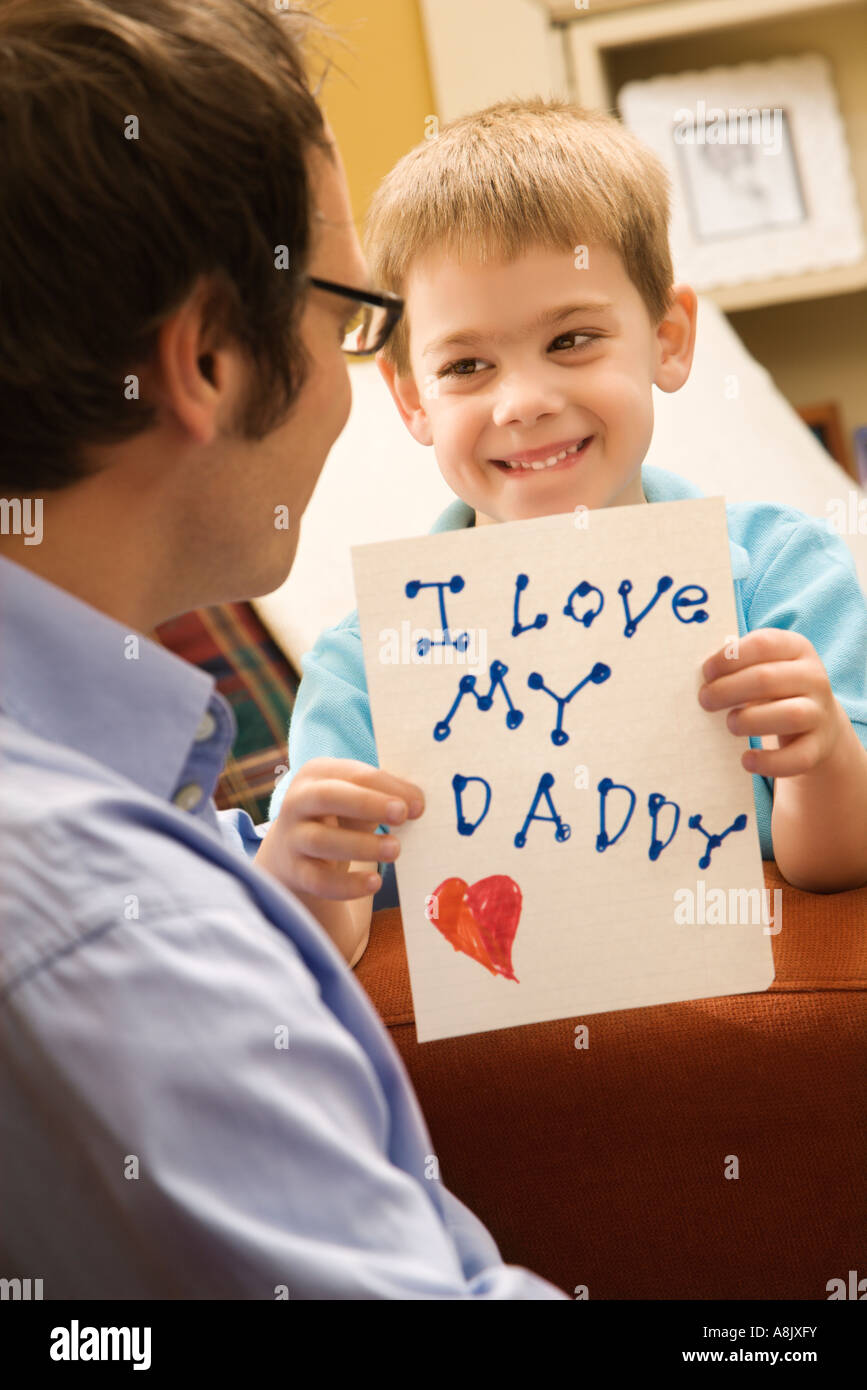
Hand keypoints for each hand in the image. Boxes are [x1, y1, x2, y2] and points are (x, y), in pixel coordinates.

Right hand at [256, 757, 424, 900]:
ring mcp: (292, 837)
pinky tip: (374, 883)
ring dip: (361, 845)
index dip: (387, 787)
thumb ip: (386, 796)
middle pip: (328, 797)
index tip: (418, 804)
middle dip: (367, 803)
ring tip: (394, 849)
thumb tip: (418, 804)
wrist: (292, 853)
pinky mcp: (294, 872)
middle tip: (402, 814)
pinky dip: (347, 885)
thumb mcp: (357, 799)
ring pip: (321, 840)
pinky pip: (319, 880)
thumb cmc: (337, 817)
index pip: (354, 774)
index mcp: (318, 773)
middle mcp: (297, 801)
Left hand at [698, 628, 846, 778]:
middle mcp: (814, 678)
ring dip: (749, 721)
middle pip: (767, 679)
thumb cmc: (776, 691)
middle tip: (705, 700)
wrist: (819, 725)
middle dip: (727, 690)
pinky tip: (747, 760)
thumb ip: (738, 667)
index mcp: (797, 649)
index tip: (706, 673)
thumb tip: (702, 679)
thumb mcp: (765, 668)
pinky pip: (797, 758)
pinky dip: (768, 762)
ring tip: (731, 724)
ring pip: (789, 715)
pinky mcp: (819, 747)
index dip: (729, 658)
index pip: (763, 644)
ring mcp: (820, 713)